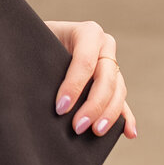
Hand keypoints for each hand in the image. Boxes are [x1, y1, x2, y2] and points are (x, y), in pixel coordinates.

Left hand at [45, 20, 137, 140]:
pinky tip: (129, 132)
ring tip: (96, 131)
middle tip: (78, 127)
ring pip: (117, 91)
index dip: (74, 86)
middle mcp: (105, 47)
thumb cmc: (39, 42)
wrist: (43, 40)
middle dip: (94, 105)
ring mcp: (113, 65)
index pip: (85, 62)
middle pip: (106, 79)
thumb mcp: (39, 42)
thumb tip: (34, 85)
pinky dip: (126, 117)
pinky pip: (122, 101)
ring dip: (109, 114)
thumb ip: (39, 57)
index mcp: (88, 33)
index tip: (60, 108)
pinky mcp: (115, 82)